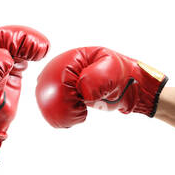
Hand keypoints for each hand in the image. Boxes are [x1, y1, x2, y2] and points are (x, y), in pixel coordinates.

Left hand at [0, 25, 50, 163]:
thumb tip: (7, 57)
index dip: (12, 38)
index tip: (24, 46)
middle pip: (11, 38)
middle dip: (26, 38)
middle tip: (39, 46)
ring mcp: (5, 61)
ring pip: (20, 45)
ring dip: (32, 44)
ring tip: (43, 50)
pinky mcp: (16, 69)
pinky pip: (25, 56)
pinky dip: (34, 53)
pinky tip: (41, 54)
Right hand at [35, 46, 167, 128]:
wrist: (129, 90)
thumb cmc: (122, 76)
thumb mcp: (111, 71)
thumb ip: (96, 78)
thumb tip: (82, 91)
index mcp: (72, 57)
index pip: (53, 76)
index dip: (64, 92)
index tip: (80, 99)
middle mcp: (63, 69)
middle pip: (46, 90)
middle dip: (60, 104)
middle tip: (80, 108)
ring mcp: (63, 84)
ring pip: (48, 102)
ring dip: (62, 112)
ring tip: (81, 111)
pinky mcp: (67, 97)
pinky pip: (55, 110)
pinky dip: (64, 118)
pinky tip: (79, 115)